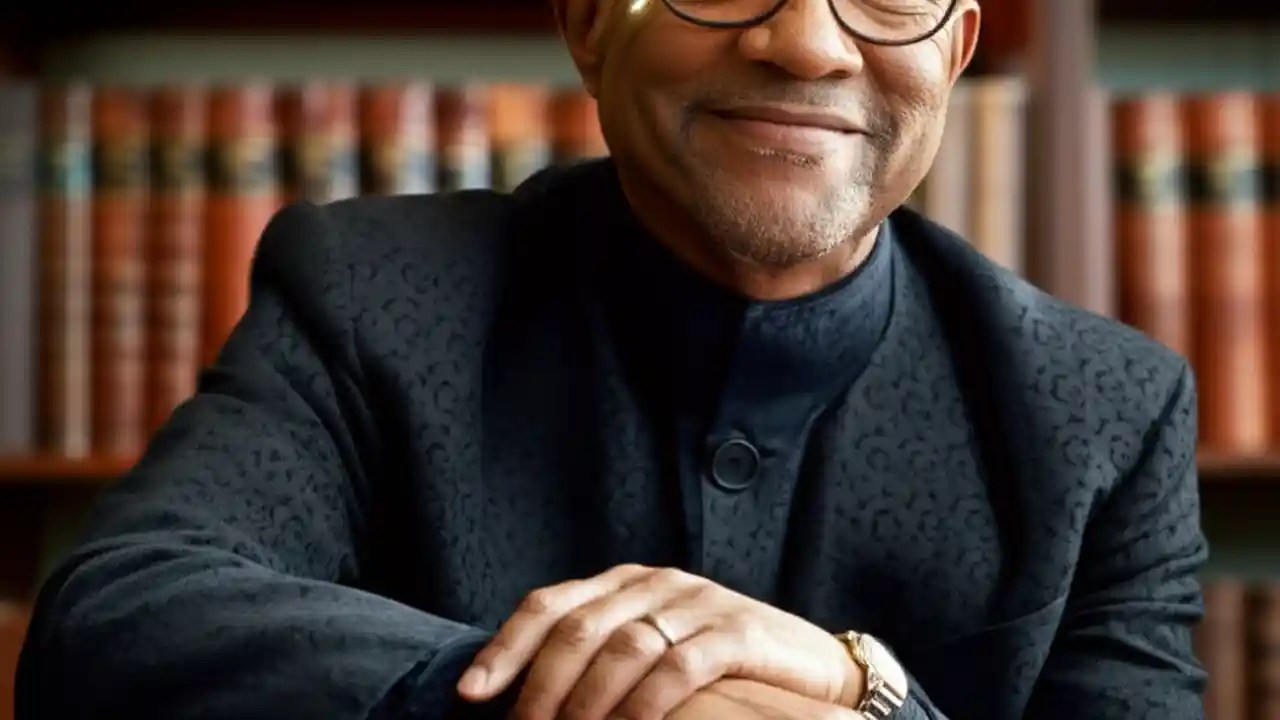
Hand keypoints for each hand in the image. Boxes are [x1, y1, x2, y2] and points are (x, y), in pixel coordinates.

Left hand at [454, 563, 864, 719]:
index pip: (550, 605)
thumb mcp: (653, 650)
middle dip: (538, 687)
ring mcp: (698, 604)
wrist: (811, 664)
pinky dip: (642, 705)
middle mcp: (656, 585)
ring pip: (622, 648)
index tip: (470, 694)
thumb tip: (522, 701)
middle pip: (578, 628)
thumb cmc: (719, 666)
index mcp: (625, 584)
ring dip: (584, 704)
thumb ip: (600, 658)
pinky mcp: (738, 633)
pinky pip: (678, 668)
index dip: (506, 647)